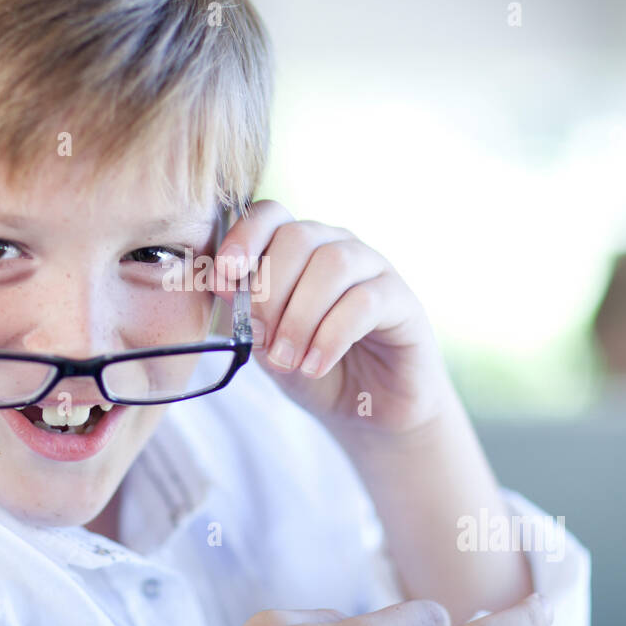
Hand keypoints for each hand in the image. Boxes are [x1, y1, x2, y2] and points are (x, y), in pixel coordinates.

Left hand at [214, 201, 448, 440]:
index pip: (270, 214)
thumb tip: (225, 289)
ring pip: (333, 264)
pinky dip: (330, 336)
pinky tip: (314, 367)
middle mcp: (337, 245)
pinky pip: (364, 301)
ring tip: (287, 360)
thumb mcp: (268, 344)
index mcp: (300, 248)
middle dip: (269, 292)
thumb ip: (246, 315)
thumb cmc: (314, 369)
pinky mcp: (402, 300)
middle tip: (261, 341)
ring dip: (300, 316)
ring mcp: (374, 268)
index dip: (243, 238)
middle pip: (297, 237)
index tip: (222, 281)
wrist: (369, 411)